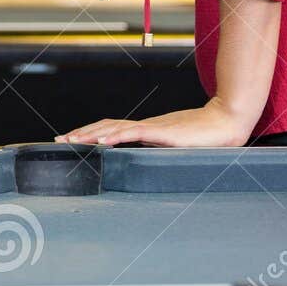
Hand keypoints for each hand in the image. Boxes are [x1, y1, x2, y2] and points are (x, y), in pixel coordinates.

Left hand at [57, 98, 254, 147]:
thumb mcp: (177, 147)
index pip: (112, 128)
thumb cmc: (206, 137)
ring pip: (115, 128)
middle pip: (106, 126)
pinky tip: (103, 142)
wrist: (226, 123)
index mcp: (147, 129)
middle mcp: (145, 126)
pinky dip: (116, 137)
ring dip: (92, 135)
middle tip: (60, 141)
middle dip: (82, 133)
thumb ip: (161, 150)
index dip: (90, 132)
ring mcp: (153, 128)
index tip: (72, 140)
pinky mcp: (162, 132)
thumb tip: (146, 161)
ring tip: (73, 141)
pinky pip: (134, 133)